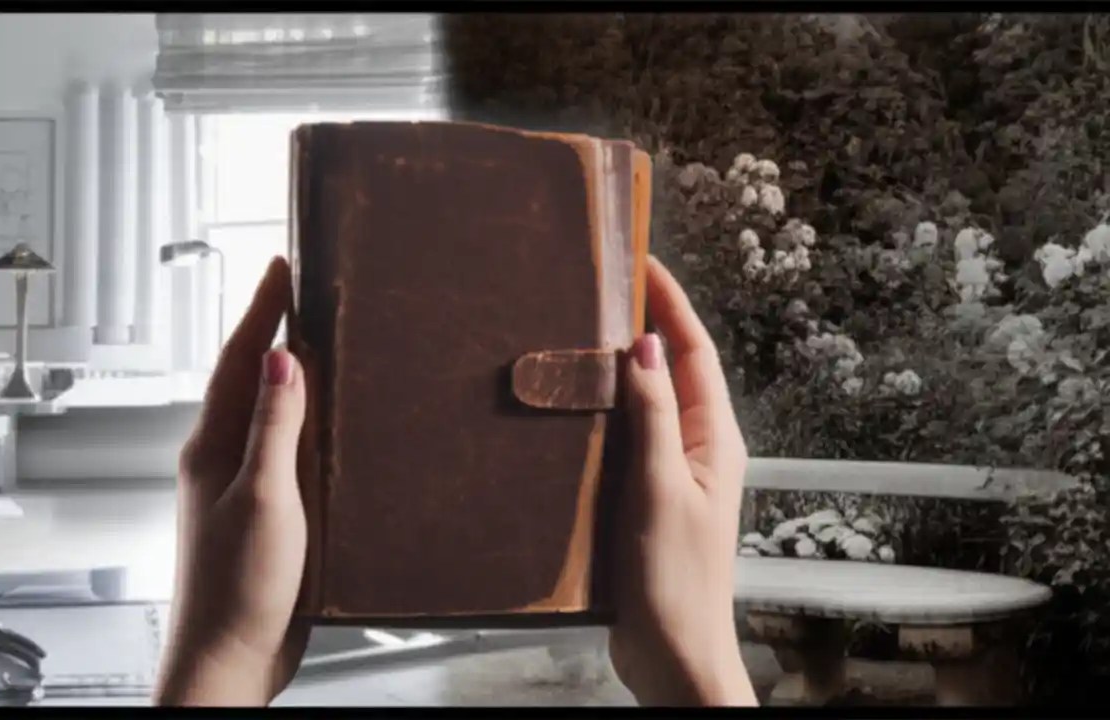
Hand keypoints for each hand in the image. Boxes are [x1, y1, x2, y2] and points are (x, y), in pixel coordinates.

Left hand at [154, 258, 309, 705]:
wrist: (229, 658)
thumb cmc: (236, 589)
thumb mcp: (263, 498)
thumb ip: (274, 428)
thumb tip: (284, 359)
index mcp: (212, 447)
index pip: (240, 360)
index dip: (261, 310)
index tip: (281, 266)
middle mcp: (220, 458)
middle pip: (248, 379)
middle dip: (273, 331)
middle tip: (300, 290)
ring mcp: (240, 485)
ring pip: (265, 413)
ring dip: (288, 375)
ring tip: (317, 341)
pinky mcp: (263, 512)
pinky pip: (282, 449)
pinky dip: (303, 423)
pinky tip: (326, 426)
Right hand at [608, 256, 756, 705]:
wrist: (672, 654)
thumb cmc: (675, 579)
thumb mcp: (662, 488)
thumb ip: (656, 416)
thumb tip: (646, 345)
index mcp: (715, 438)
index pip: (695, 351)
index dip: (671, 303)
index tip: (642, 260)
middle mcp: (698, 448)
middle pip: (673, 370)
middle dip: (643, 324)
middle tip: (602, 285)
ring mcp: (672, 473)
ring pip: (647, 402)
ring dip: (621, 367)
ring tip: (580, 330)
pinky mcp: (645, 497)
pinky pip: (627, 438)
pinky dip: (604, 412)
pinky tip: (572, 406)